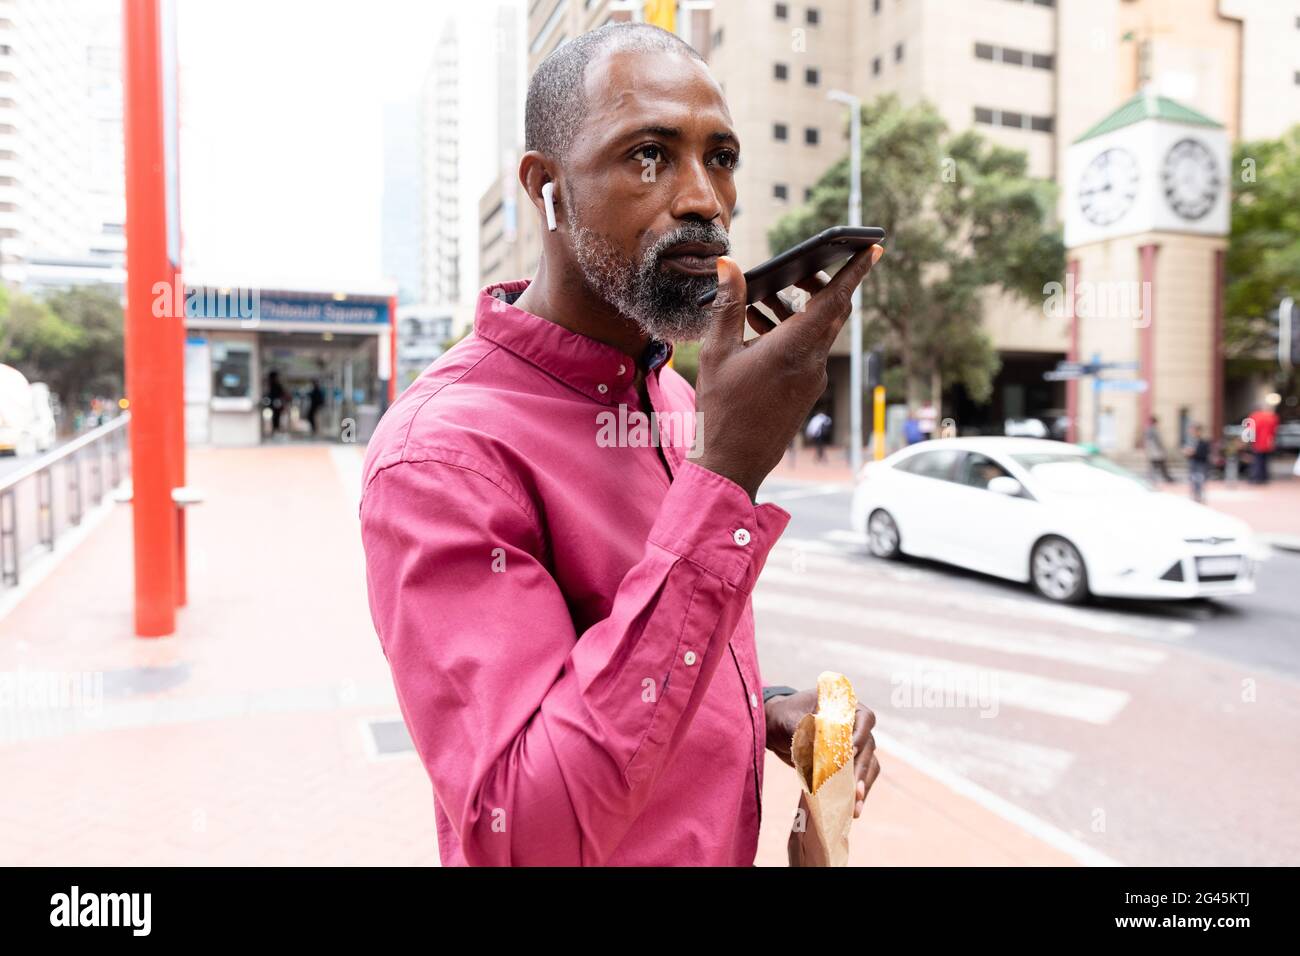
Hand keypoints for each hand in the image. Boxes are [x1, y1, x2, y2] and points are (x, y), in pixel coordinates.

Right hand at [693, 246, 883, 499]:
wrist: (732, 464)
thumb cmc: (721, 410)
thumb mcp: (717, 352)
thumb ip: (728, 305)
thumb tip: (730, 265)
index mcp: (796, 348)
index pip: (835, 299)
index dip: (855, 271)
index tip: (872, 247)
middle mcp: (813, 363)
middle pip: (830, 312)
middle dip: (818, 285)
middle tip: (799, 268)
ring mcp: (813, 380)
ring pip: (817, 332)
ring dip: (797, 311)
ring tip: (762, 301)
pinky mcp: (806, 393)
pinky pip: (808, 352)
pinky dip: (792, 334)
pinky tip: (760, 332)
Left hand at [765, 689, 881, 818]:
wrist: (776, 728)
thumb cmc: (784, 717)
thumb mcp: (790, 720)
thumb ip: (804, 730)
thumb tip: (816, 747)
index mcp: (845, 708)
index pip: (864, 718)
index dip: (861, 735)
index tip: (852, 750)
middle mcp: (854, 726)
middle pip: (869, 747)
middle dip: (862, 769)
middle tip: (854, 789)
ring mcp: (853, 746)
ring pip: (868, 765)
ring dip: (863, 785)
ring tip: (856, 806)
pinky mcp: (846, 764)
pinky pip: (859, 777)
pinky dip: (857, 792)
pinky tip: (853, 809)